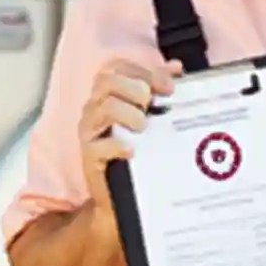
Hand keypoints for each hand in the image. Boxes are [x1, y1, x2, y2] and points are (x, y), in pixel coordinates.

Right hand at [78, 58, 183, 212]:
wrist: (121, 198)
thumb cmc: (137, 151)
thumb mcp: (149, 117)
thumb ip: (159, 89)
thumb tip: (175, 68)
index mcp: (108, 95)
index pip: (118, 67)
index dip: (144, 71)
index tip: (169, 86)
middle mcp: (95, 109)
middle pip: (106, 81)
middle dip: (135, 87)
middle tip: (152, 104)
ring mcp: (89, 132)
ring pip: (104, 108)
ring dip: (129, 113)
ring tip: (143, 127)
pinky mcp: (89, 157)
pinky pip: (99, 146)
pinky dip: (118, 145)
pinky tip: (132, 151)